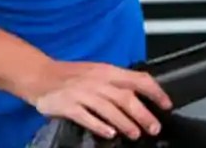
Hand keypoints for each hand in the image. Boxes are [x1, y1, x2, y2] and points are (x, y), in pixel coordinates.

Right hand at [23, 60, 172, 140]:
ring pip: (109, 108)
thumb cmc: (71, 75)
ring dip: (125, 122)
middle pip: (125, 97)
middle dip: (143, 114)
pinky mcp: (67, 104)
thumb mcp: (97, 72)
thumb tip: (141, 97)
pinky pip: (86, 116)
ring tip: (135, 134)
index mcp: (107, 71)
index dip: (155, 91)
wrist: (39, 75)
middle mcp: (97, 80)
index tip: (166, 105)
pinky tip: (109, 134)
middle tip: (154, 127)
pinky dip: (99, 125)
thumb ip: (117, 82)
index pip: (138, 78)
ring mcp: (82, 92)